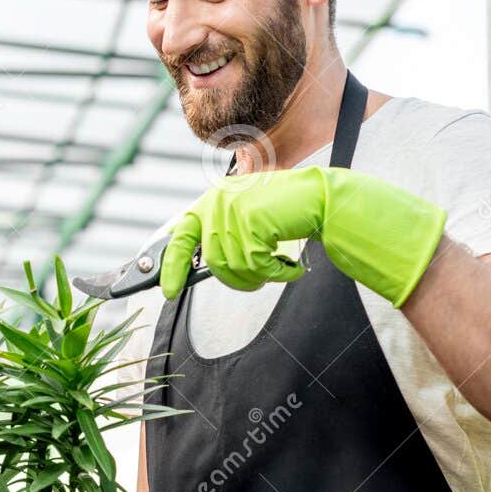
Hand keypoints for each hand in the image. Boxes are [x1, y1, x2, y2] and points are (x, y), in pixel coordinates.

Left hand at [159, 166, 447, 306]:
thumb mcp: (248, 220)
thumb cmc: (287, 213)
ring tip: (278, 265)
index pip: (180, 234)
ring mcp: (234, 209)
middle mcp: (218, 201)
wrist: (322, 199)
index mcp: (213, 200)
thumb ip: (222, 236)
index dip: (170, 266)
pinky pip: (255, 265)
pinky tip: (290, 266)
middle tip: (260, 278)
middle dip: (237, 278)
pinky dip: (275, 273)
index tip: (167, 292)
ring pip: (233, 267)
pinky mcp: (252, 219)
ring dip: (259, 276)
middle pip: (212, 262)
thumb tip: (195, 267)